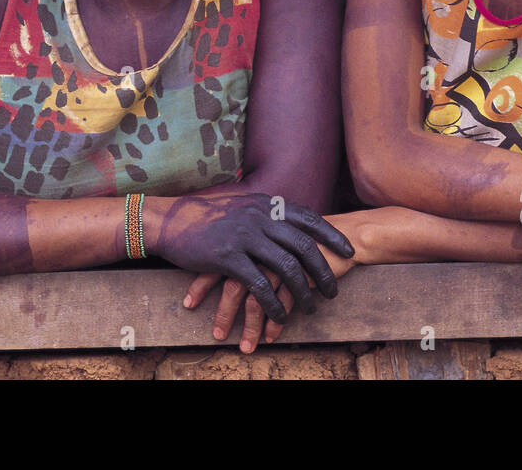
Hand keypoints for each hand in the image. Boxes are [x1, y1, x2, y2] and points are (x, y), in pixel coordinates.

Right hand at [184, 214, 360, 351]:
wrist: (171, 221)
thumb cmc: (208, 216)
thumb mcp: (243, 205)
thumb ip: (268, 212)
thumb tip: (292, 218)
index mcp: (267, 205)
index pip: (310, 219)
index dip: (332, 237)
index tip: (350, 251)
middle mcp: (260, 218)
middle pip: (304, 246)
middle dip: (324, 271)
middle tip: (334, 291)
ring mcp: (244, 237)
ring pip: (285, 268)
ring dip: (302, 292)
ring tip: (311, 308)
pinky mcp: (228, 258)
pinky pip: (259, 285)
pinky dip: (273, 304)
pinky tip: (279, 317)